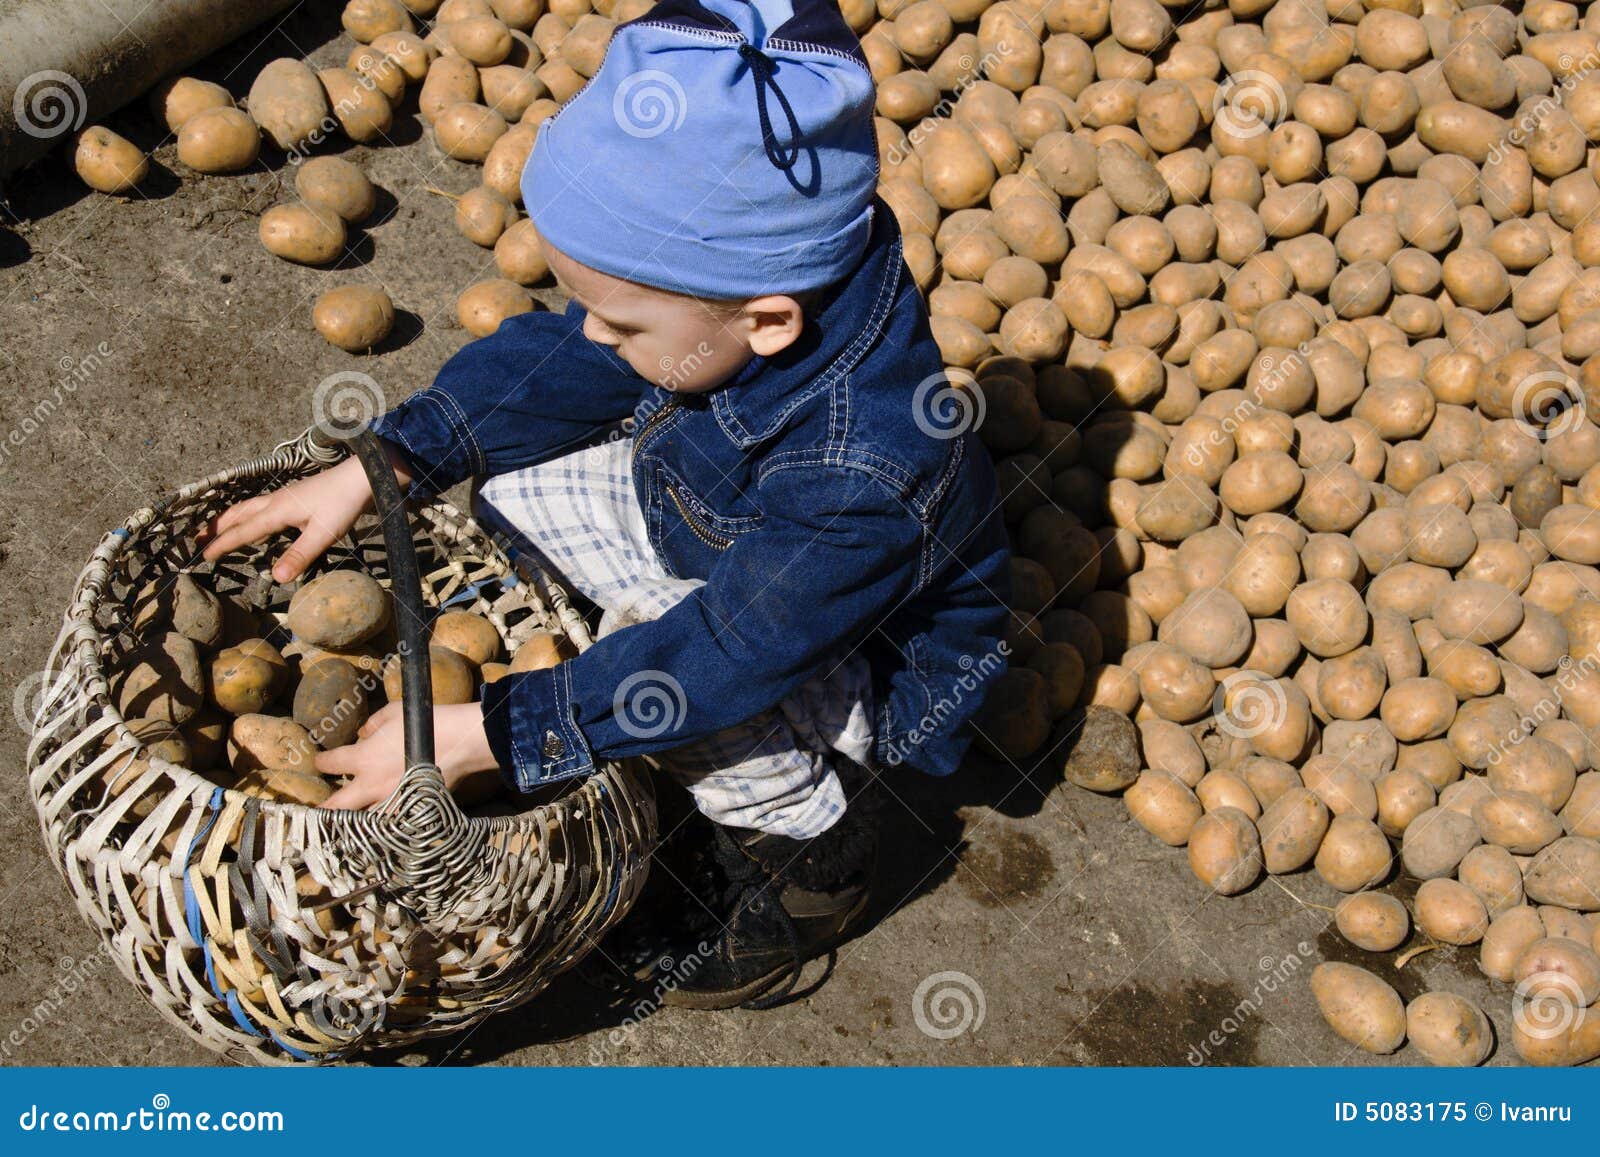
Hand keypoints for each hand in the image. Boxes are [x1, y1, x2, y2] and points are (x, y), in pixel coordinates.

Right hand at [198, 445, 412, 582]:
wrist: (362, 477)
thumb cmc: (344, 504)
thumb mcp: (322, 534)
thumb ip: (299, 555)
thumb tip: (275, 578)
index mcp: (278, 511)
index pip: (243, 531)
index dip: (223, 544)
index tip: (203, 556)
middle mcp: (276, 501)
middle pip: (238, 514)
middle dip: (216, 526)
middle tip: (196, 537)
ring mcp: (286, 497)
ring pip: (249, 507)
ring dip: (230, 518)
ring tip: (216, 527)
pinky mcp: (296, 496)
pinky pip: (261, 505)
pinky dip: (248, 513)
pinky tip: (256, 520)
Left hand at [317, 701, 500, 809]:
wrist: (460, 742)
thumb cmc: (425, 723)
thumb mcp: (393, 713)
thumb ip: (372, 725)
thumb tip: (362, 734)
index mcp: (363, 758)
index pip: (331, 762)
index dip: (322, 762)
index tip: (320, 761)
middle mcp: (371, 784)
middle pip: (336, 806)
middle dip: (323, 809)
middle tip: (316, 813)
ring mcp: (391, 801)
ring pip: (363, 821)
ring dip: (354, 820)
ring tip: (348, 824)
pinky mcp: (411, 810)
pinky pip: (391, 823)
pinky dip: (384, 825)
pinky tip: (381, 826)